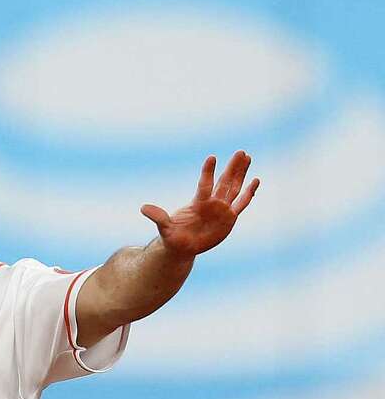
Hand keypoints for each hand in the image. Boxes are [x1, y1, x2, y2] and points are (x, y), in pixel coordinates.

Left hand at [141, 152, 259, 256]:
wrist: (182, 247)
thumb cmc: (173, 236)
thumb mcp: (164, 228)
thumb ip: (158, 217)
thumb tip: (142, 208)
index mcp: (197, 203)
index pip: (204, 184)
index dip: (208, 172)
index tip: (212, 157)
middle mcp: (211, 202)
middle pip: (224, 182)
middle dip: (233, 168)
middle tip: (240, 151)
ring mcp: (221, 209)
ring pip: (234, 188)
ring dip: (241, 174)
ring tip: (247, 157)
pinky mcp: (229, 218)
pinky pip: (241, 203)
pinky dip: (248, 193)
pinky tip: (255, 181)